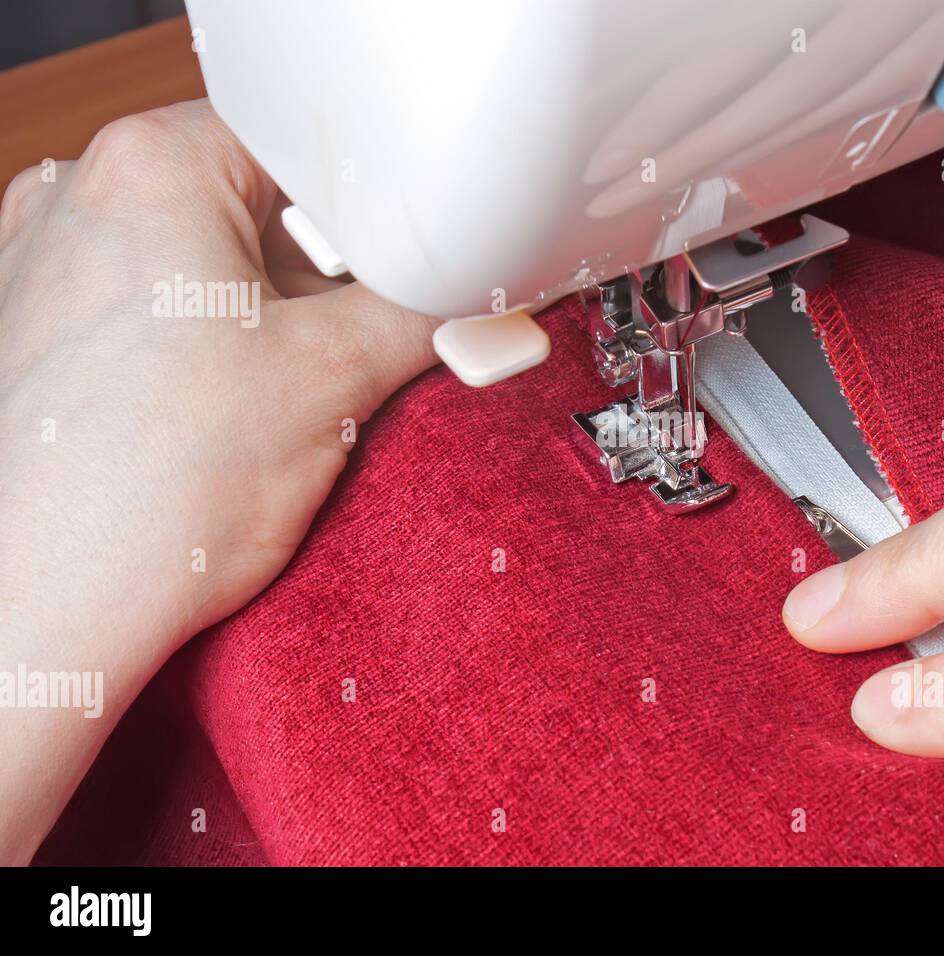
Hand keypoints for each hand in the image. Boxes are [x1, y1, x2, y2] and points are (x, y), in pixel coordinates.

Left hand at [0, 100, 437, 861]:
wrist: (39, 619)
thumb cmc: (142, 497)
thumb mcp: (333, 382)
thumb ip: (429, 317)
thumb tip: (481, 306)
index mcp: (147, 170)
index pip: (303, 149)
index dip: (376, 215)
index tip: (412, 270)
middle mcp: (79, 203)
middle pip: (253, 208)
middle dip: (320, 280)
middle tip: (353, 351)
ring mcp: (45, 272)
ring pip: (204, 268)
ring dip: (265, 322)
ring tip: (280, 401)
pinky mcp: (39, 340)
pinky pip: (153, 316)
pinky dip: (205, 354)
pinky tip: (223, 423)